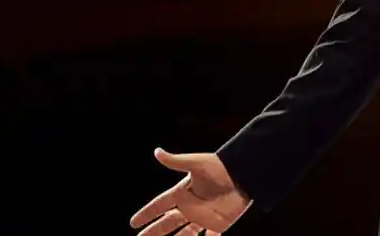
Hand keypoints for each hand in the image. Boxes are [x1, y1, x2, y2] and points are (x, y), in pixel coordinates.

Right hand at [129, 147, 251, 235]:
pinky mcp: (218, 224)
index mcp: (183, 192)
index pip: (160, 204)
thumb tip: (156, 151)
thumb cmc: (221, 167)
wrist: (245, 175)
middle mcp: (191, 206)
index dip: (147, 213)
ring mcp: (203, 216)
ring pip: (183, 233)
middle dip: (154, 231)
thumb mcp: (198, 164)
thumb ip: (176, 161)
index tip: (133, 223)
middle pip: (167, 222)